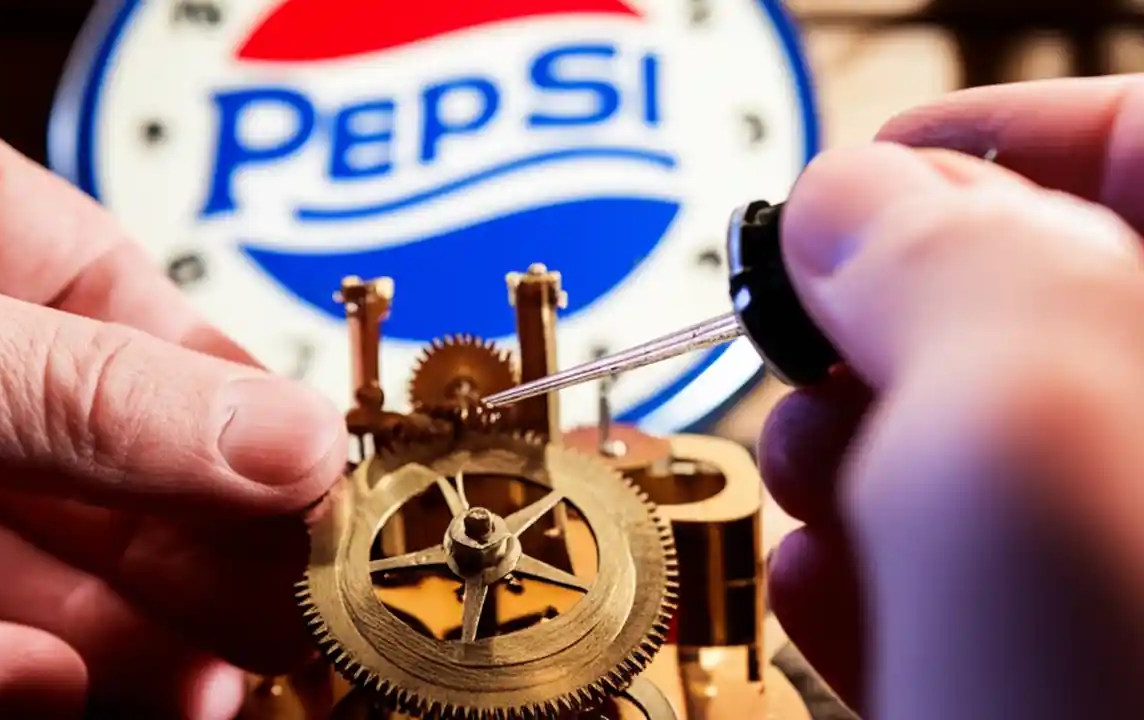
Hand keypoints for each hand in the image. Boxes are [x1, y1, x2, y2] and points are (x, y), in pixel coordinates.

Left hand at [0, 68, 346, 716]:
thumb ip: (85, 397)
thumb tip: (288, 438)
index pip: (131, 322)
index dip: (238, 415)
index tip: (328, 496)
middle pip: (85, 460)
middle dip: (195, 552)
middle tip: (295, 618)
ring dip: (104, 635)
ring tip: (208, 684)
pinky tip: (38, 686)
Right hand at [762, 74, 1143, 717]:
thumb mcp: (1019, 446)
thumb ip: (945, 264)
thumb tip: (851, 202)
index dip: (1003, 134)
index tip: (865, 167)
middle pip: (1036, 297)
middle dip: (888, 311)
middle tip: (812, 346)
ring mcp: (1108, 571)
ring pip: (974, 442)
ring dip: (849, 445)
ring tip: (805, 480)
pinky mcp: (1043, 671)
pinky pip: (951, 576)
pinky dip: (862, 561)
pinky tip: (824, 577)